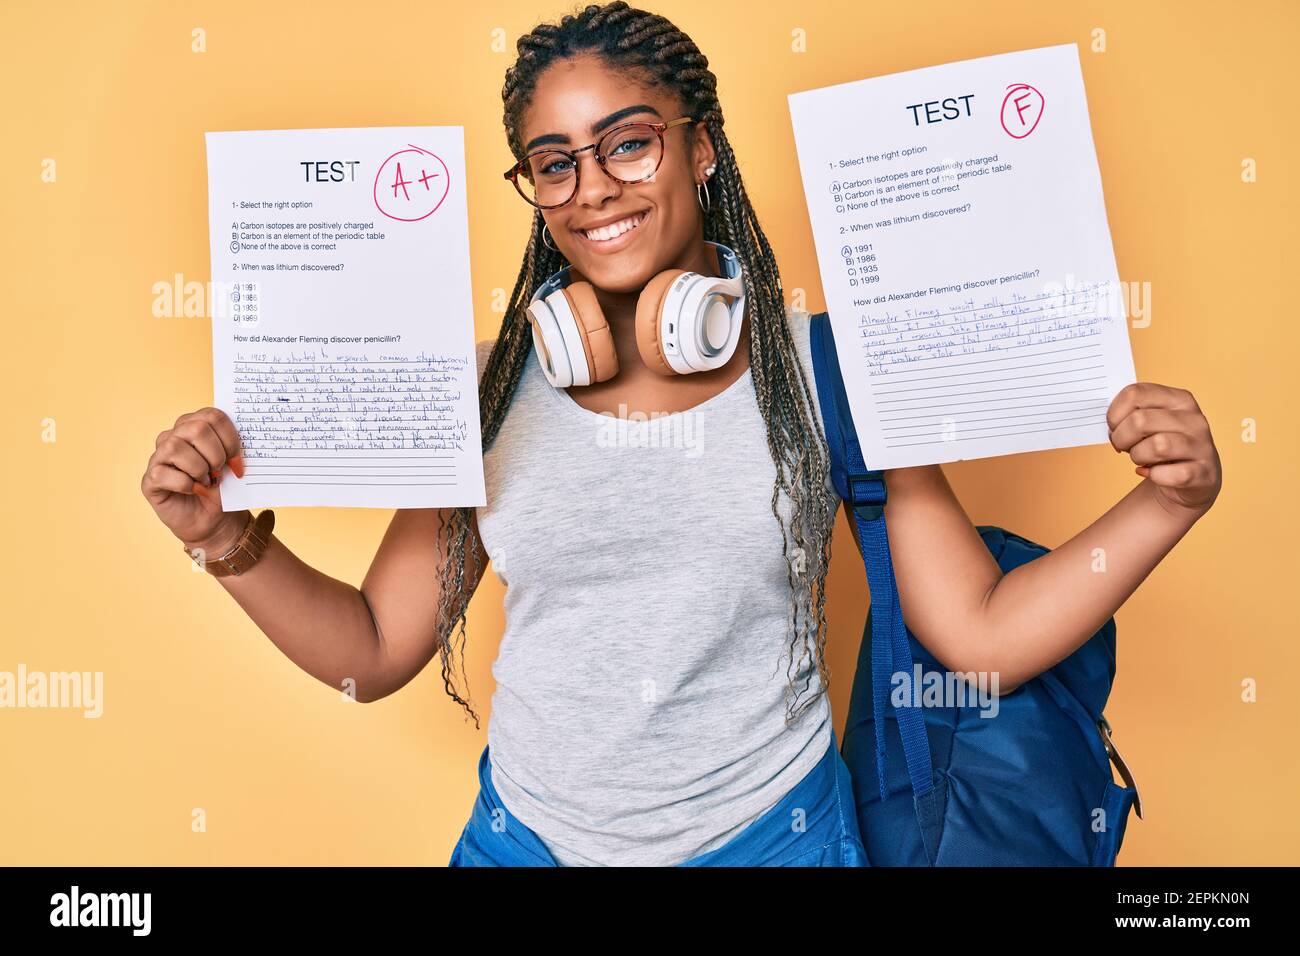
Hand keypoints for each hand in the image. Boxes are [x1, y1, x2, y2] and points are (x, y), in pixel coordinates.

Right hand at [141, 407, 248, 551]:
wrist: (214, 521)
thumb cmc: (222, 489)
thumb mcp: (233, 467)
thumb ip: (233, 450)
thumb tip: (242, 444)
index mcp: (196, 426)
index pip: (213, 416)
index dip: (230, 439)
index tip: (238, 463)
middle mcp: (174, 436)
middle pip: (196, 429)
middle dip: (216, 454)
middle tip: (220, 473)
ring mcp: (159, 457)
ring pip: (175, 447)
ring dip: (199, 469)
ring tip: (207, 482)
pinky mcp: (150, 479)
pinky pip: (163, 473)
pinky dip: (185, 485)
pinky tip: (194, 491)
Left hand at [1106, 382, 1221, 515]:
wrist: (1189, 479)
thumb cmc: (1160, 445)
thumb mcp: (1148, 423)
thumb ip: (1130, 415)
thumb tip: (1111, 424)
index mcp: (1179, 399)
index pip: (1135, 393)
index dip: (1114, 413)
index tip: (1114, 426)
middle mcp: (1194, 419)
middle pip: (1140, 420)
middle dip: (1121, 438)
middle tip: (1123, 447)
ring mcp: (1202, 446)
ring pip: (1157, 446)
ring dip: (1138, 456)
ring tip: (1141, 459)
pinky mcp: (1203, 473)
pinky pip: (1169, 474)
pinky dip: (1153, 476)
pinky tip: (1153, 474)